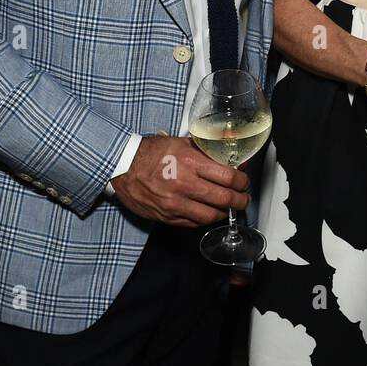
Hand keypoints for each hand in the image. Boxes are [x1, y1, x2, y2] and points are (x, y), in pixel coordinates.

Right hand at [109, 134, 249, 227]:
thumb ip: (206, 149)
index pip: (228, 177)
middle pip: (224, 198)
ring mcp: (174, 203)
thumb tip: (230, 152)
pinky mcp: (166, 216)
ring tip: (229, 208)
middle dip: (240, 200)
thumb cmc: (151, 152)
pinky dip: (204, 219)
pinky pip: (193, 223)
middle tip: (243, 198)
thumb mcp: (181, 142)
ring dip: (224, 213)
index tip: (244, 181)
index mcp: (190, 162)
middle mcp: (184, 184)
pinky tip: (208, 212)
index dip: (242, 181)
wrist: (122, 166)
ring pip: (210, 215)